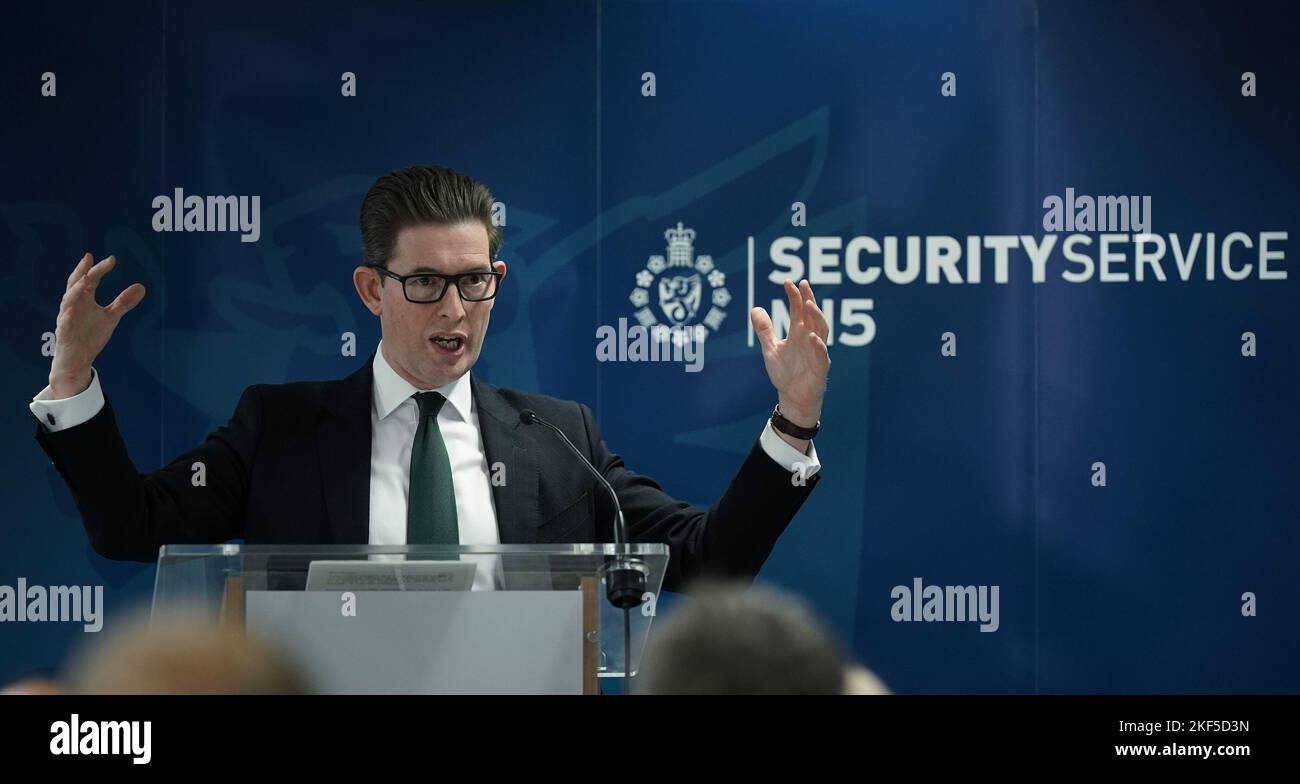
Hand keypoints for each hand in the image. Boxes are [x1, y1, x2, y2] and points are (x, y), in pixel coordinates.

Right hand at [48, 253, 145, 397]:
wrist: (78, 359)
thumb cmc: (90, 335)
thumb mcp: (111, 317)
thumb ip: (123, 302)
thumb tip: (141, 286)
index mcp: (84, 300)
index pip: (90, 280)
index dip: (99, 269)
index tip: (112, 259)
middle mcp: (73, 306)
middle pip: (75, 285)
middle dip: (83, 272)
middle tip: (90, 259)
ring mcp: (66, 319)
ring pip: (67, 301)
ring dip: (75, 290)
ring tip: (85, 280)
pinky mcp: (64, 334)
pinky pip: (63, 325)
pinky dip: (66, 318)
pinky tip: (70, 312)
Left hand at [750, 279, 830, 438]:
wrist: (792, 397)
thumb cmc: (786, 373)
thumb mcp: (770, 349)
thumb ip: (764, 330)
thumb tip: (755, 308)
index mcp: (798, 333)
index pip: (798, 310)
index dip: (795, 296)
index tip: (788, 282)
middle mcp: (809, 338)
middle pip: (812, 314)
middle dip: (808, 299)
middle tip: (803, 283)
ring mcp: (816, 351)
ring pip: (822, 329)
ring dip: (817, 316)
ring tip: (808, 304)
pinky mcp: (820, 366)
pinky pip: (822, 353)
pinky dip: (818, 345)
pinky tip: (812, 336)